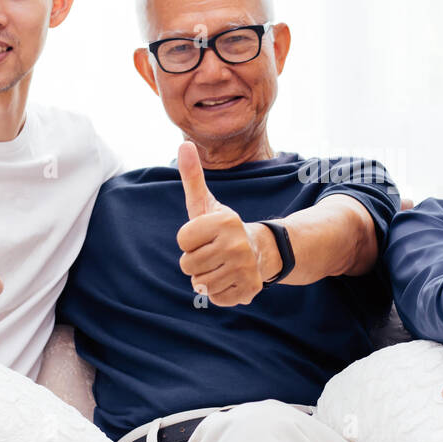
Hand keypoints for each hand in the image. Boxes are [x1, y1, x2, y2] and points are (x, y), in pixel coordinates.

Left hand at [175, 142, 276, 306]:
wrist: (259, 250)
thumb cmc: (222, 228)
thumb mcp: (206, 203)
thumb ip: (192, 176)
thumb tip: (184, 143)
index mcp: (224, 221)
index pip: (182, 241)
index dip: (190, 240)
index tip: (205, 236)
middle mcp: (237, 244)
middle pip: (187, 265)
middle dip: (196, 262)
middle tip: (213, 253)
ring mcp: (245, 268)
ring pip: (200, 283)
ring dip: (207, 277)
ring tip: (221, 265)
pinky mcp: (249, 289)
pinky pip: (215, 298)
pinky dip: (220, 292)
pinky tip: (230, 278)